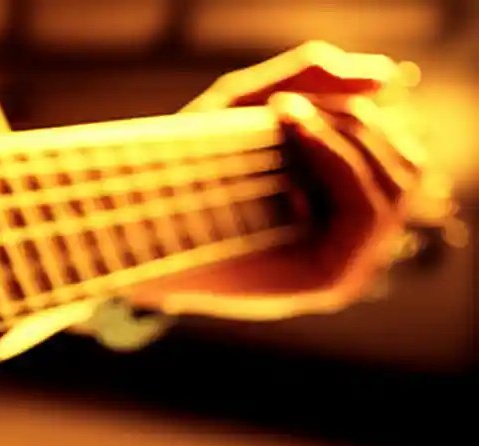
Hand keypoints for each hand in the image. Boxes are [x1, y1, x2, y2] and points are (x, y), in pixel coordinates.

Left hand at [132, 41, 427, 319]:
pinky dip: (339, 156)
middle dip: (352, 119)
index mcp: (338, 213)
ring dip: (346, 132)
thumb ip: (310, 80)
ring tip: (285, 114)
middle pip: (406, 164)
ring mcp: (349, 267)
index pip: (394, 153)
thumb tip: (384, 74)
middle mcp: (352, 246)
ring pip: (397, 181)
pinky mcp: (333, 280)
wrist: (132, 227)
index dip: (352, 112)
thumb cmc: (180, 174)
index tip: (284, 99)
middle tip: (285, 105)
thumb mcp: (247, 109)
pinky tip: (293, 132)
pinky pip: (368, 207)